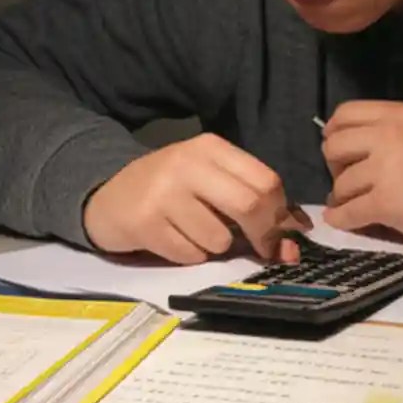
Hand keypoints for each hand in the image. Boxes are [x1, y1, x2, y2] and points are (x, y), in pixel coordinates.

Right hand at [83, 133, 311, 264]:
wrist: (108, 196)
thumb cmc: (168, 190)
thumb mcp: (208, 180)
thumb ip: (250, 198)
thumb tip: (295, 236)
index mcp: (209, 147)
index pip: (265, 180)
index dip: (282, 213)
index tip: (283, 233)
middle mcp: (186, 163)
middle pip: (249, 205)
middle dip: (263, 236)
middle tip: (261, 248)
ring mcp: (162, 193)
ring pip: (220, 239)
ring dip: (216, 247)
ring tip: (195, 233)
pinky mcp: (144, 223)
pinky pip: (190, 254)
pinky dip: (189, 255)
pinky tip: (173, 238)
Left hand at [320, 101, 402, 252]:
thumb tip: (373, 138)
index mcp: (401, 115)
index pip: (346, 113)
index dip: (335, 131)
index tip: (338, 146)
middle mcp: (388, 137)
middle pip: (335, 145)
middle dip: (334, 164)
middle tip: (346, 176)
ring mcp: (385, 171)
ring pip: (340, 183)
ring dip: (341, 195)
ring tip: (350, 202)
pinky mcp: (385, 204)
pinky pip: (347, 212)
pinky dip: (340, 219)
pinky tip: (339, 220)